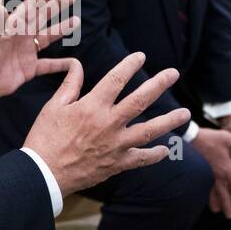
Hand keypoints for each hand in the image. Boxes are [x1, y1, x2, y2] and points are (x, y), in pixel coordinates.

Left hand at [0, 0, 78, 106]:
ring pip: (48, 37)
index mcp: (13, 27)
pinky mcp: (29, 69)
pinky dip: (61, 64)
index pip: (31, 6)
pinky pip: (48, 65)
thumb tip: (0, 6)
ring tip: (76, 21)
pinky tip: (73, 63)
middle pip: (43, 18)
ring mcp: (26, 52)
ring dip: (61, 29)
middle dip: (57, 7)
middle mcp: (22, 37)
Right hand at [23, 52, 190, 196]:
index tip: (141, 56)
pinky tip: (166, 149)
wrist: (44, 173)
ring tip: (185, 114)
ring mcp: (115, 145)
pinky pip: (141, 159)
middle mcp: (108, 124)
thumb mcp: (54, 107)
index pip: (116, 80)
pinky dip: (155, 155)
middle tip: (173, 73)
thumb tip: (77, 64)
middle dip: (158, 84)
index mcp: (92, 106)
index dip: (130, 65)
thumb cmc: (45, 138)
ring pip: (149, 131)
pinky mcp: (116, 164)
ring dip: (169, 121)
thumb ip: (70, 84)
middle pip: (140, 101)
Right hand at [195, 117, 230, 218]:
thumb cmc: (208, 138)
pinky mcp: (197, 173)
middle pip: (225, 194)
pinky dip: (205, 195)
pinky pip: (203, 188)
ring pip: (213, 193)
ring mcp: (206, 176)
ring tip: (217, 211)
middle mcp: (216, 176)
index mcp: (225, 169)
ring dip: (216, 203)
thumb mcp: (227, 138)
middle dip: (229, 205)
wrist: (187, 139)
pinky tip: (204, 199)